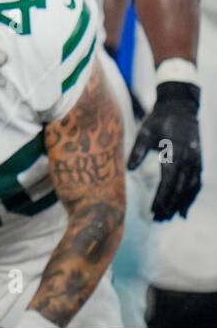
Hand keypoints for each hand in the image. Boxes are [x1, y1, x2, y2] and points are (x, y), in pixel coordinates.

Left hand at [128, 83, 201, 220]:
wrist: (180, 108)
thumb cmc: (160, 119)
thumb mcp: (145, 131)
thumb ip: (138, 150)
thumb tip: (129, 169)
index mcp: (176, 154)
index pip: (168, 182)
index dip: (161, 198)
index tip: (153, 210)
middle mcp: (189, 160)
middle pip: (180, 189)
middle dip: (170, 205)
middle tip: (159, 219)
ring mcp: (197, 162)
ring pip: (190, 189)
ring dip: (180, 204)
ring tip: (169, 217)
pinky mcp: (199, 161)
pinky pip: (196, 183)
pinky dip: (191, 196)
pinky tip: (183, 208)